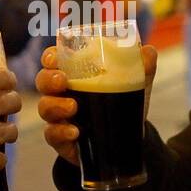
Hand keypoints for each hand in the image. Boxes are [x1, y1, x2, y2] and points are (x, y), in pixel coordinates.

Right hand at [36, 44, 156, 166]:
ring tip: (73, 107)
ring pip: (45, 107)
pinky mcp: (60, 138)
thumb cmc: (121, 102)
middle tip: (63, 81)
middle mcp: (61, 92)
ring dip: (56, 105)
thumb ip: (142, 67)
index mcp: (73, 73)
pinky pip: (52, 134)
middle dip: (48, 79)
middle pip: (42, 81)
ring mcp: (58, 116)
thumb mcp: (134, 84)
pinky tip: (75, 132)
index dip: (49, 57)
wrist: (124, 139)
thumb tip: (148, 51)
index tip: (55, 59)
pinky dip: (61, 132)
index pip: (53, 60)